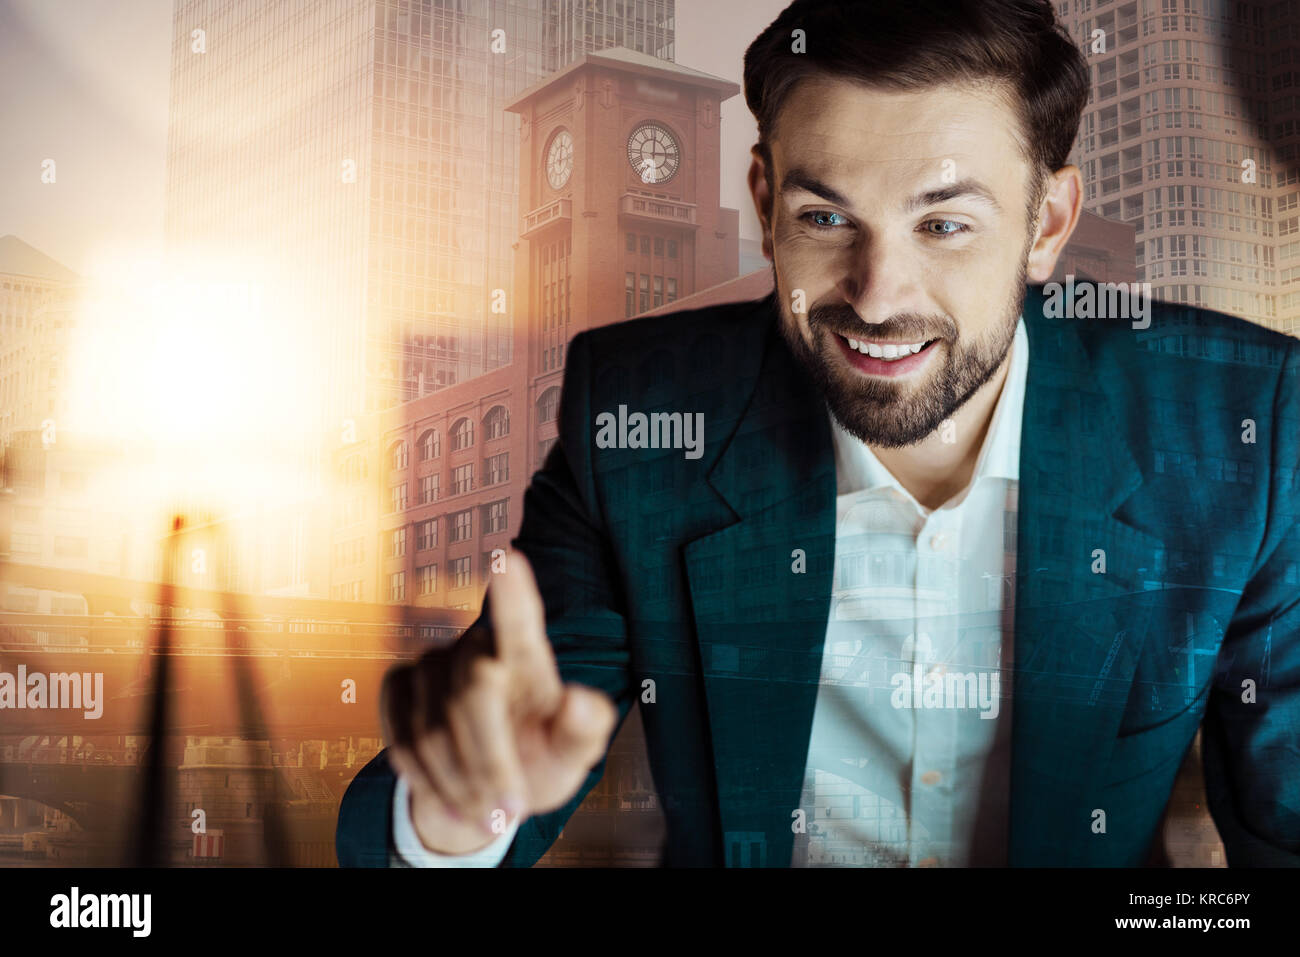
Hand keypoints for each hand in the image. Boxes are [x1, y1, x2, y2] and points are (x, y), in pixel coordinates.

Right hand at [381, 552, 617, 855]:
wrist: (488, 789)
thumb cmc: (541, 760)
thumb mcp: (573, 753)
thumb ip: (584, 729)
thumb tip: (582, 700)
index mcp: (528, 656)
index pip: (521, 619)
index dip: (514, 592)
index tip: (508, 557)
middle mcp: (476, 647)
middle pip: (474, 693)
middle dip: (490, 760)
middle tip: (511, 811)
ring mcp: (432, 663)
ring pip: (433, 727)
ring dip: (460, 783)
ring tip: (488, 814)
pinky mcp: (397, 686)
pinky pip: (401, 739)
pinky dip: (428, 781)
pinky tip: (451, 796)